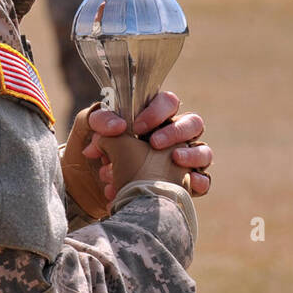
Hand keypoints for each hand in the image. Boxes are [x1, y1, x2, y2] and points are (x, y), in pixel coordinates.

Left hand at [84, 91, 212, 200]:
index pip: (168, 102)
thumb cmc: (95, 154)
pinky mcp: (184, 185)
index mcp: (153, 119)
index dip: (157, 111)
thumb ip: (99, 119)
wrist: (90, 190)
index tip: (136, 127)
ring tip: (175, 161)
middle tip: (155, 144)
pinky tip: (188, 184)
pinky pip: (204, 181)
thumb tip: (117, 127)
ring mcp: (182, 160)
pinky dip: (199, 181)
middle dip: (176, 131)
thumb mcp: (88, 131)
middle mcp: (172, 137)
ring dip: (192, 154)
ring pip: (203, 151)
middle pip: (194, 123)